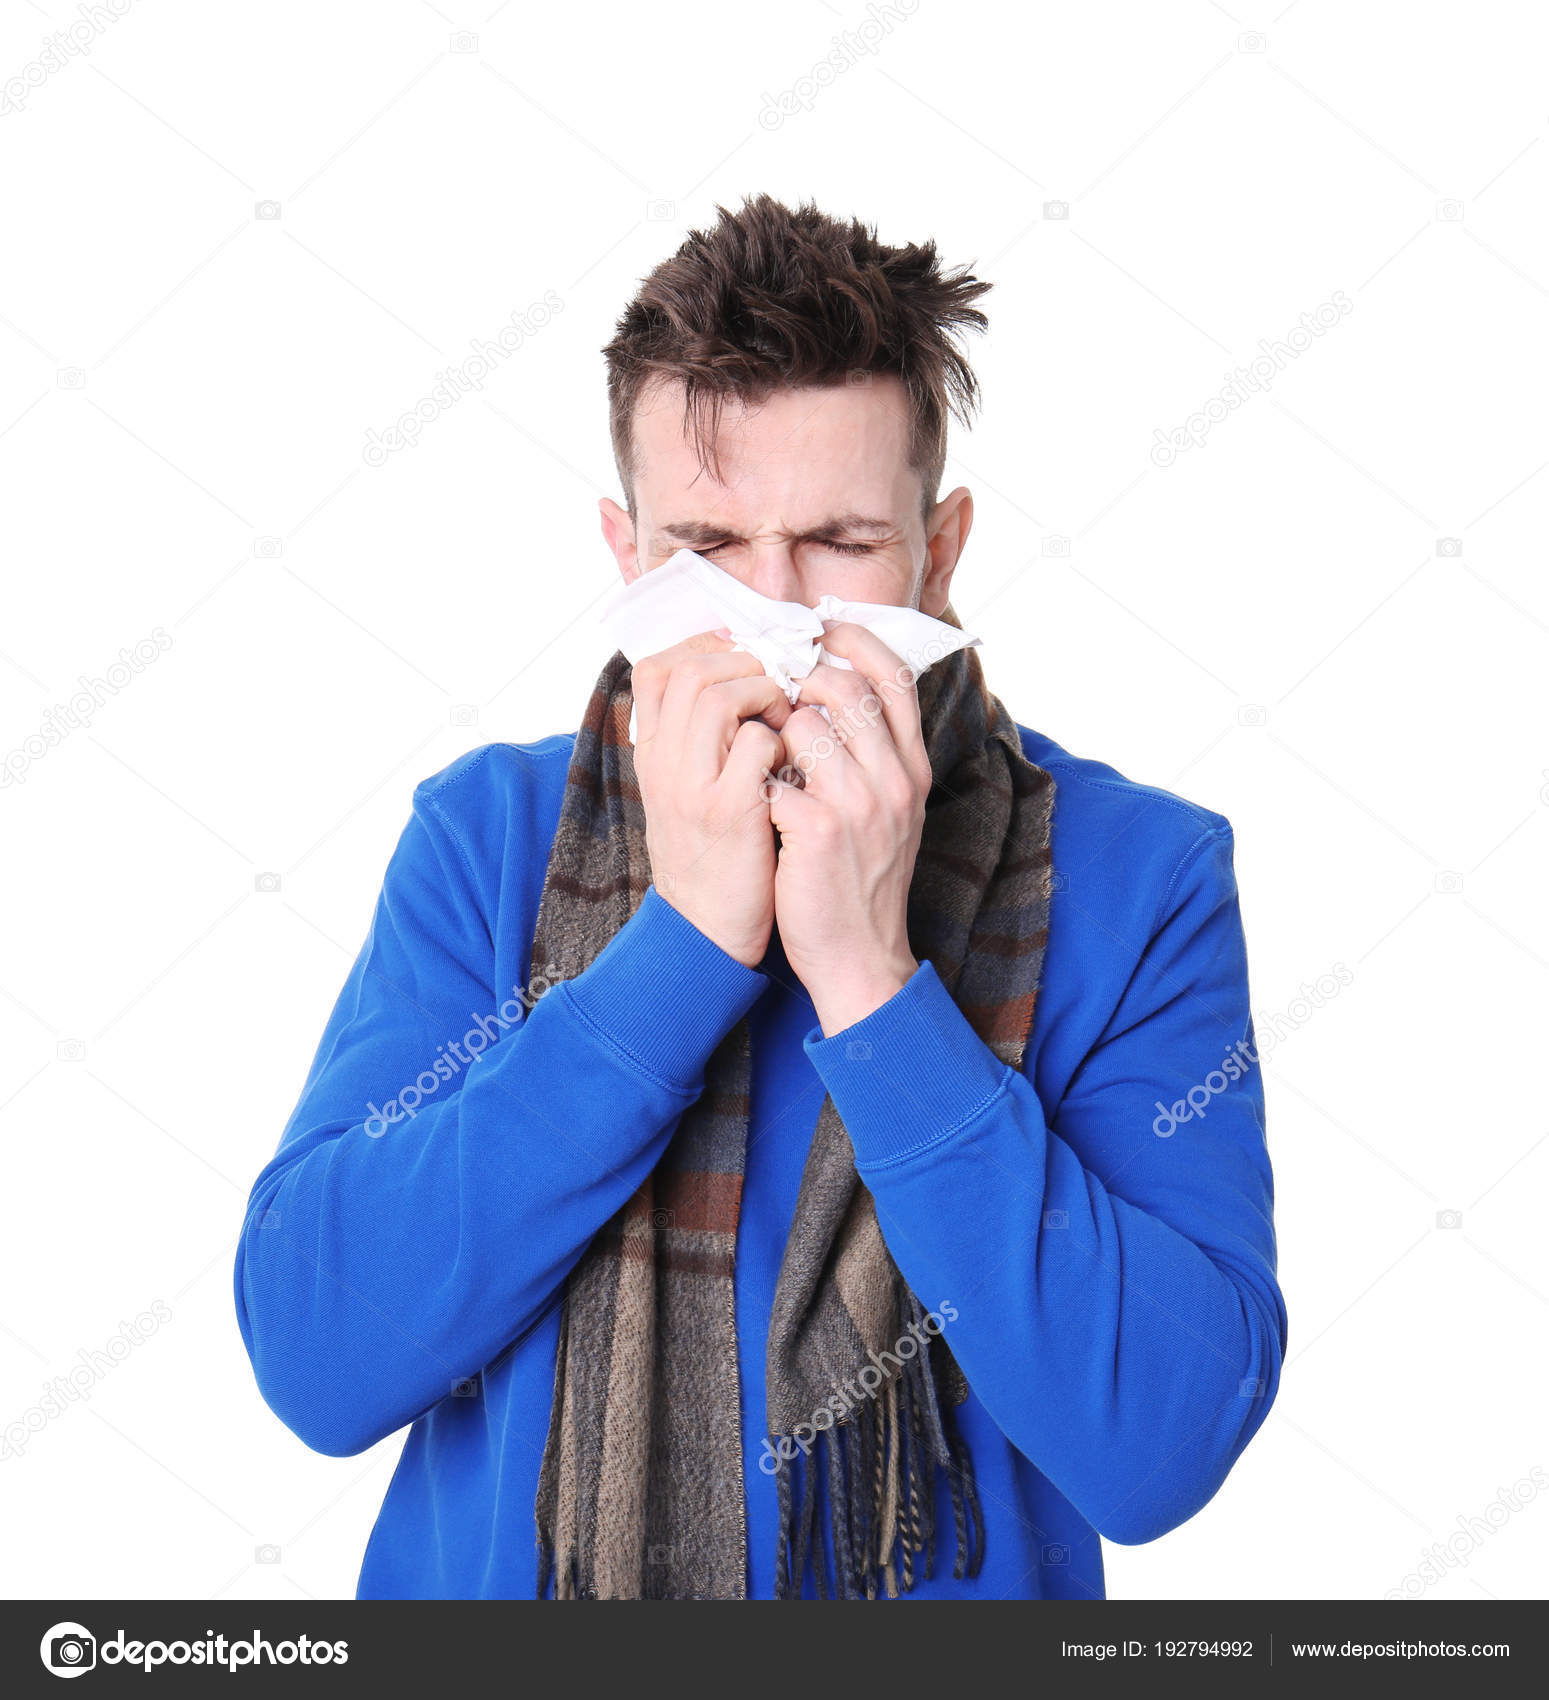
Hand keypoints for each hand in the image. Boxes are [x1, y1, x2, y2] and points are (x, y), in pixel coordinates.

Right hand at [630, 630, 790, 967]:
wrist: (707, 933)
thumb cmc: (710, 858)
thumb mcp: (683, 794)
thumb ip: (696, 742)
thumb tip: (733, 686)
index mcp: (651, 756)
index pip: (656, 669)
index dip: (704, 648)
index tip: (744, 658)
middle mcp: (662, 765)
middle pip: (689, 670)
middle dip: (743, 663)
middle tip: (776, 684)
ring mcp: (692, 787)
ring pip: (719, 696)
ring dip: (765, 693)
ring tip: (786, 718)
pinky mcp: (728, 812)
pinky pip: (756, 743)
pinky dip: (782, 738)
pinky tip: (794, 760)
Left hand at [766, 623, 931, 1033]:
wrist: (860, 957)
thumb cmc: (860, 879)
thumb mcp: (886, 810)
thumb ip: (871, 753)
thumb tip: (831, 694)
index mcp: (912, 767)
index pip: (893, 676)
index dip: (854, 639)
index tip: (819, 629)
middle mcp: (894, 778)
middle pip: (844, 686)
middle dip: (798, 680)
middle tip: (771, 695)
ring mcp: (860, 803)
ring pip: (804, 723)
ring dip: (772, 732)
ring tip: (764, 758)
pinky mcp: (819, 830)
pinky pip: (773, 773)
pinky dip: (757, 780)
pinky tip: (755, 802)